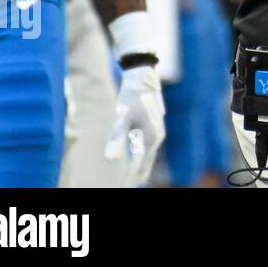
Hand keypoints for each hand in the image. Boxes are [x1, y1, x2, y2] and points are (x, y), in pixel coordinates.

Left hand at [105, 65, 165, 186]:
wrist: (143, 78)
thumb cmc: (131, 96)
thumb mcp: (122, 116)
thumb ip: (116, 138)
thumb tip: (111, 158)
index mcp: (151, 137)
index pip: (139, 165)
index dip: (128, 178)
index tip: (119, 187)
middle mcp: (157, 138)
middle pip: (145, 165)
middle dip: (133, 178)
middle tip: (120, 188)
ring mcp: (156, 135)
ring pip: (146, 160)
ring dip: (136, 171)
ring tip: (124, 182)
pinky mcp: (152, 131)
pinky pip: (145, 152)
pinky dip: (138, 162)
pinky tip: (129, 166)